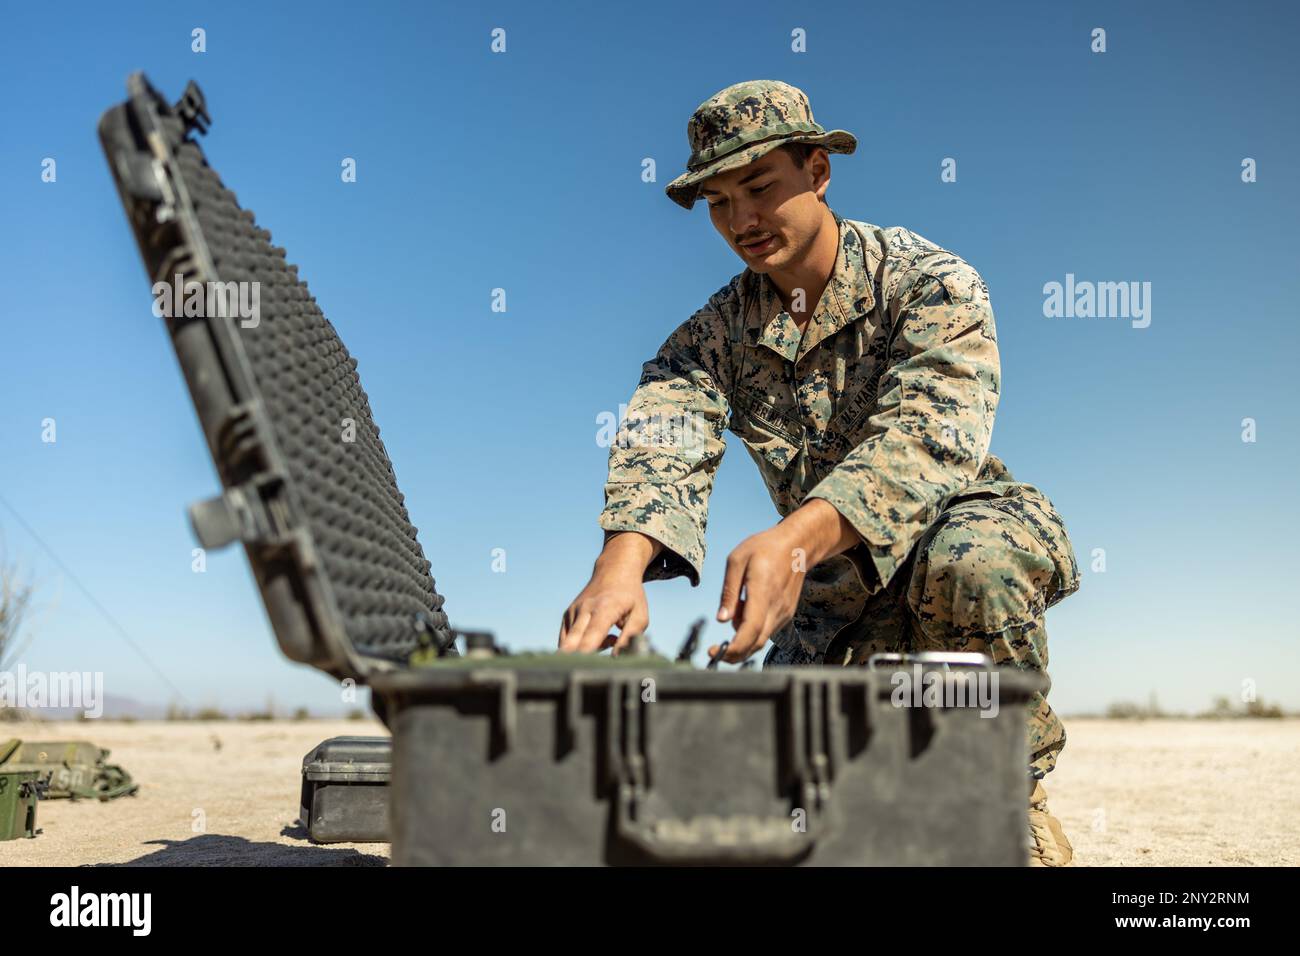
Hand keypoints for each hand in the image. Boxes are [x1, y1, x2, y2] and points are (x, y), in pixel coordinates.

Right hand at [558, 532, 658, 653]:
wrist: (613, 571)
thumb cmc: (630, 596)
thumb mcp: (640, 615)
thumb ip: (629, 638)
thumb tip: (617, 659)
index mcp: (605, 609)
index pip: (591, 637)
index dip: (588, 657)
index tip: (593, 671)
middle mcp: (584, 610)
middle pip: (571, 645)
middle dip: (580, 662)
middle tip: (601, 662)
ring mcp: (572, 612)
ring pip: (569, 646)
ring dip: (587, 651)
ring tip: (609, 637)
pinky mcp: (566, 616)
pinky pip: (567, 641)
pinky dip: (581, 645)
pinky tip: (598, 635)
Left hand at [710, 498, 859, 663]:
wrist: (797, 546)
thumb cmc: (765, 548)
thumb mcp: (737, 560)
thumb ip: (729, 592)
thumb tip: (721, 620)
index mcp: (762, 590)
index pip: (750, 629)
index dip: (733, 647)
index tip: (714, 651)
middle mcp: (776, 606)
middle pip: (755, 643)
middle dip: (734, 654)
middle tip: (715, 650)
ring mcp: (784, 613)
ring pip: (761, 639)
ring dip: (743, 637)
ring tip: (738, 606)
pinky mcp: (786, 615)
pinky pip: (766, 631)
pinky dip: (752, 630)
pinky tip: (748, 608)